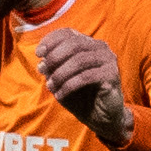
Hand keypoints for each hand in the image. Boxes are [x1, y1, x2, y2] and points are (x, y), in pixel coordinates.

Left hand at [35, 28, 130, 145]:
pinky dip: (68, 86)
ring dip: (60, 74)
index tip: (38, 54)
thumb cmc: (80, 95)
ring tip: (50, 86)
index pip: (68, 33)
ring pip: (79, 60)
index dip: (51, 40)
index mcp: (88, 44)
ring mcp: (108, 60)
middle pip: (74, 44)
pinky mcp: (112, 75)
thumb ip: (52, 70)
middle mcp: (100, 48)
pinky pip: (86, 77)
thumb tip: (42, 63)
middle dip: (54, 57)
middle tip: (43, 71)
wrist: (100, 117)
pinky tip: (60, 95)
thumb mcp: (61, 80)